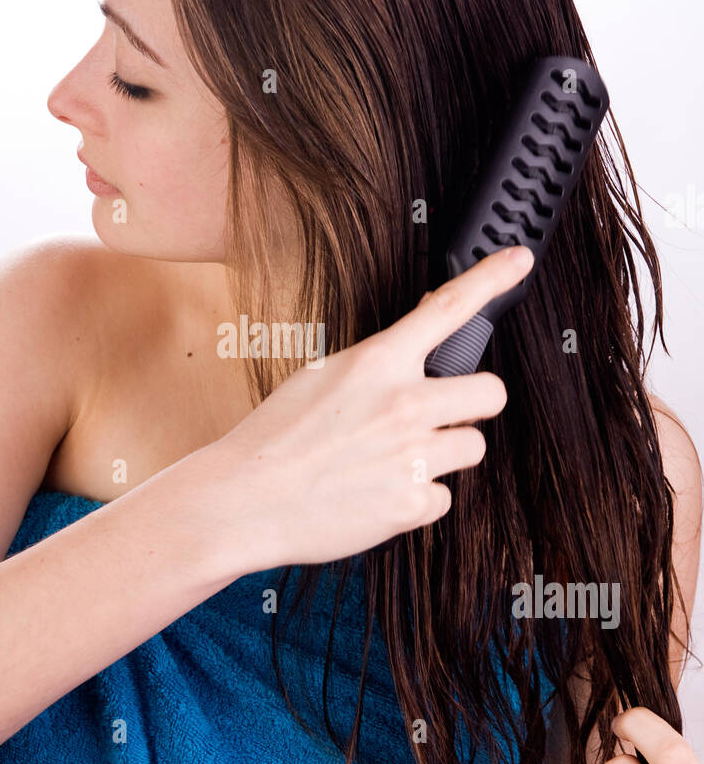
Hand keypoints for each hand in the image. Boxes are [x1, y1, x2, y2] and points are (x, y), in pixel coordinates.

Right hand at [209, 243, 533, 570]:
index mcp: (378, 362)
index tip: (519, 260)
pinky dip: (417, 499)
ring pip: (472, 446)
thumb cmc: (275, 438)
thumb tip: (416, 349)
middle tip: (443, 413)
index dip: (492, 278)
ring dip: (443, 453)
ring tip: (394, 460)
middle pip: (491, 393)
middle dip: (473, 404)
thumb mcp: (323, 377)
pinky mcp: (411, 504)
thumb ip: (378, 364)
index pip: (448, 307)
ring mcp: (412, 456)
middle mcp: (404, 403)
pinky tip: (378, 494)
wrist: (244, 499)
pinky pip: (442, 497)